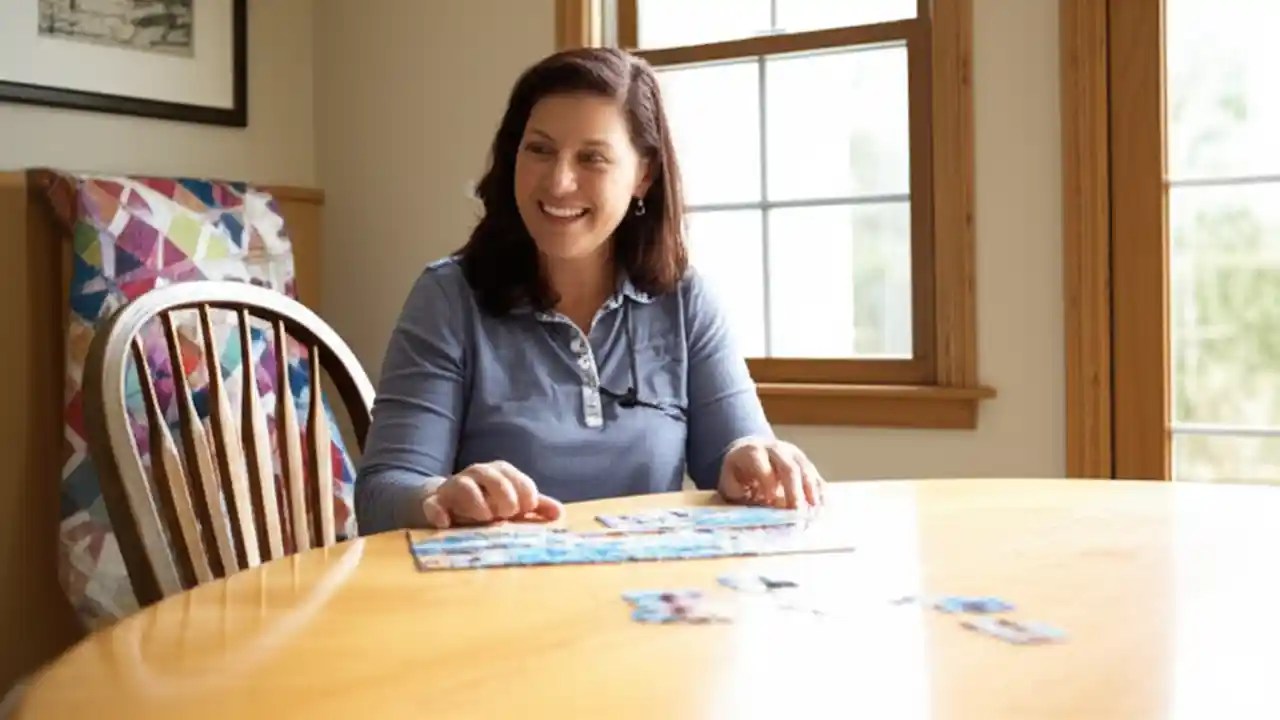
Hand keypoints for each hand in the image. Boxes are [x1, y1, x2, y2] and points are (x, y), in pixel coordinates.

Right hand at [421, 461, 564, 528]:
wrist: (445, 504)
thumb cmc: (486, 504)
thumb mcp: (511, 505)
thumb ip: (534, 508)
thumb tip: (558, 513)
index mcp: (498, 473)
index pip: (513, 475)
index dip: (524, 491)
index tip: (527, 510)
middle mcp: (475, 475)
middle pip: (489, 473)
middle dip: (502, 492)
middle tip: (508, 514)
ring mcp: (453, 487)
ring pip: (462, 485)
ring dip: (475, 501)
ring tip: (485, 518)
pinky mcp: (433, 502)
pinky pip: (433, 503)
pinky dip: (438, 512)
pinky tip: (446, 523)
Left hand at [717, 437, 824, 509]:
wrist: (750, 449)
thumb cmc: (738, 472)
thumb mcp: (729, 479)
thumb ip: (738, 492)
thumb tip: (757, 506)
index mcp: (754, 451)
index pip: (763, 466)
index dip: (767, 485)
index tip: (768, 503)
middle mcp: (777, 449)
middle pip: (790, 468)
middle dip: (794, 491)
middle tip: (796, 512)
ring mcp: (794, 454)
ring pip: (807, 471)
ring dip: (811, 493)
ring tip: (813, 514)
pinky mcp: (806, 463)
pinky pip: (816, 477)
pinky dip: (821, 493)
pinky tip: (823, 509)